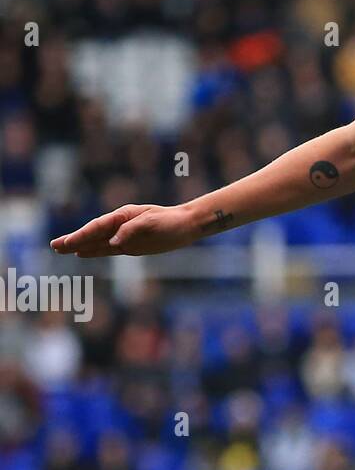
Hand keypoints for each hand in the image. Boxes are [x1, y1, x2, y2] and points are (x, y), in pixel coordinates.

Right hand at [50, 204, 198, 257]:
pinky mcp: (130, 246)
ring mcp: (123, 236)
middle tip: (53, 246)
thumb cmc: (170, 221)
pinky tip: (82, 253)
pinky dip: (94, 251)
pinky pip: (108, 249)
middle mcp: (119, 225)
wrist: (186, 225)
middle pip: (92, 234)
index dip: (82, 236)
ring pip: (97, 242)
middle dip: (73, 240)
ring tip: (60, 249)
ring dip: (79, 246)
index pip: (98, 227)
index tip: (69, 244)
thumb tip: (115, 242)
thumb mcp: (152, 223)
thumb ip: (132, 231)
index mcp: (122, 216)